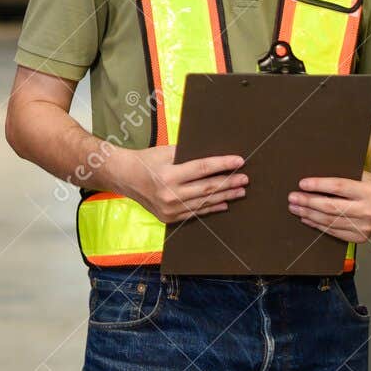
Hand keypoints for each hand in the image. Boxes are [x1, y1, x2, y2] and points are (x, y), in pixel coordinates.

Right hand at [114, 146, 246, 224]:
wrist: (125, 177)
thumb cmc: (146, 161)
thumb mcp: (165, 152)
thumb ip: (188, 155)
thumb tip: (214, 157)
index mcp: (169, 175)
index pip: (203, 169)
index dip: (222, 164)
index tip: (239, 161)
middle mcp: (169, 194)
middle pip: (207, 188)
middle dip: (228, 183)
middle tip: (245, 178)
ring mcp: (169, 209)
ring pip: (204, 202)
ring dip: (224, 196)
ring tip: (240, 191)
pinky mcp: (169, 217)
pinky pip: (194, 212)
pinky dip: (210, 208)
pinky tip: (224, 204)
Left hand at [287, 171, 370, 242]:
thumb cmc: (368, 185)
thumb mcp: (359, 175)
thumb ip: (340, 177)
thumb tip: (310, 180)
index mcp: (369, 191)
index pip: (338, 187)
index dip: (318, 185)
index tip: (302, 184)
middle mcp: (369, 210)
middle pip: (331, 207)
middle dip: (308, 202)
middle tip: (292, 198)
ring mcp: (365, 227)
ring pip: (329, 221)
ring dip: (308, 215)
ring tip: (295, 208)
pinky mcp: (360, 237)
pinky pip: (334, 232)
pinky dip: (317, 225)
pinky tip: (307, 219)